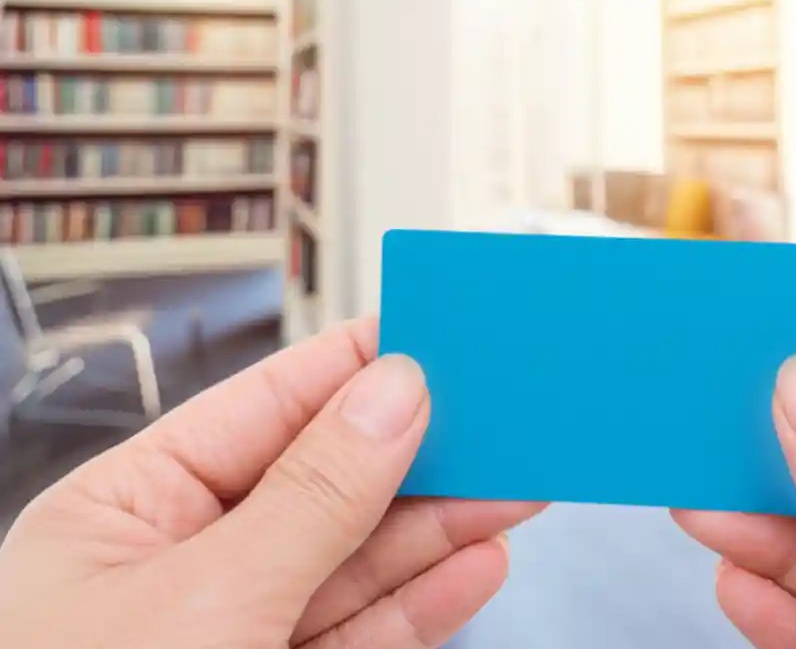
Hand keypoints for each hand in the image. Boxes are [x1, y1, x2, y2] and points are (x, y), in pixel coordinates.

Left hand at [0, 317, 542, 647]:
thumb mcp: (201, 603)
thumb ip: (311, 498)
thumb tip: (393, 393)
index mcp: (124, 515)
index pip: (257, 411)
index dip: (348, 368)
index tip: (431, 331)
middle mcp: (181, 571)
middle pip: (323, 485)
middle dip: (417, 450)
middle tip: (504, 411)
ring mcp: (235, 638)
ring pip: (358, 564)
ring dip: (442, 526)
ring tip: (519, 482)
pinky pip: (365, 636)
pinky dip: (427, 606)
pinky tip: (479, 567)